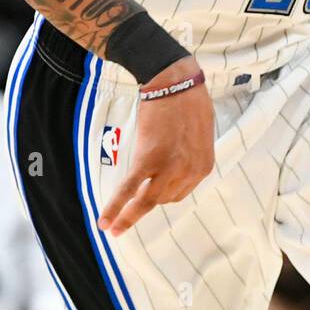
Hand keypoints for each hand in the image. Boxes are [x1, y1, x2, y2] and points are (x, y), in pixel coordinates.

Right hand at [97, 55, 214, 237]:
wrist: (175, 81)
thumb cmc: (188, 100)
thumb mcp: (200, 133)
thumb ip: (190, 154)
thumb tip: (178, 163)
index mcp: (203, 166)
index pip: (180, 193)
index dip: (164, 193)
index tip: (152, 192)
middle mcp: (188, 172)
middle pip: (164, 199)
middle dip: (147, 200)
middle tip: (130, 209)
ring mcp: (168, 167)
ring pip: (145, 202)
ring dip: (128, 217)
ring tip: (114, 228)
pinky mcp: (147, 160)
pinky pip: (129, 190)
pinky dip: (115, 208)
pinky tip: (106, 223)